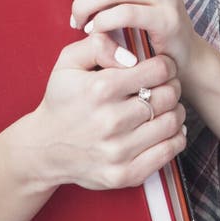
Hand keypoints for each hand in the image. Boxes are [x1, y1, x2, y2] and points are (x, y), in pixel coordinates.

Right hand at [30, 33, 185, 190]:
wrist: (44, 149)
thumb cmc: (61, 100)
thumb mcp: (68, 62)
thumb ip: (98, 45)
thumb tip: (130, 54)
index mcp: (100, 89)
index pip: (158, 71)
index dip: (166, 64)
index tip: (162, 66)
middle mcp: (110, 121)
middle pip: (168, 96)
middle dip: (172, 86)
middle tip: (166, 85)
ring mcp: (118, 152)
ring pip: (171, 123)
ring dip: (175, 111)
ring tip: (166, 106)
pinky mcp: (124, 175)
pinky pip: (168, 153)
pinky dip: (176, 138)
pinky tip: (167, 129)